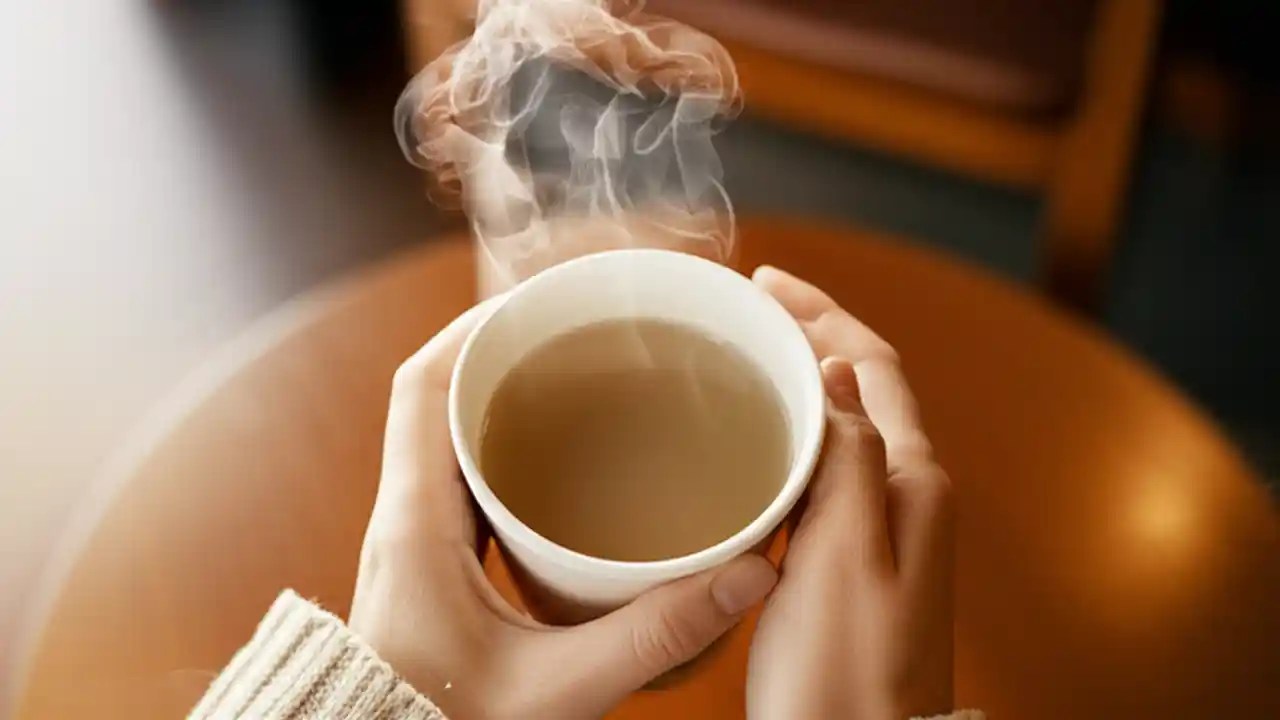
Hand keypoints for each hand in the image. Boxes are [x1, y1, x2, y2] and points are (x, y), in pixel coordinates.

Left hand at [349, 298, 778, 718]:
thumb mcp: (561, 687)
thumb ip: (655, 633)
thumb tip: (749, 574)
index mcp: (416, 523)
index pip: (423, 385)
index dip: (474, 328)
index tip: (538, 302)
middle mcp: (404, 516)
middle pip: (439, 394)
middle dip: (503, 351)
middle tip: (579, 337)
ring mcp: (413, 538)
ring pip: (448, 433)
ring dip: (504, 398)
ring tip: (578, 381)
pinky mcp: (431, 562)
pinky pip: (462, 477)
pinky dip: (506, 451)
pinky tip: (562, 465)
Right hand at [747, 267, 954, 719]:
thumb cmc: (846, 672)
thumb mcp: (845, 550)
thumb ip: (849, 454)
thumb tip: (841, 369)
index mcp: (912, 481)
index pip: (874, 364)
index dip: (824, 312)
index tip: (768, 282)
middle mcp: (905, 496)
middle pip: (862, 387)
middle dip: (811, 336)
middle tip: (747, 310)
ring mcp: (880, 529)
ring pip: (841, 428)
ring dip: (800, 383)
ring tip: (744, 358)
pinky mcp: (850, 561)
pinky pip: (824, 475)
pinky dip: (790, 439)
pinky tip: (751, 446)